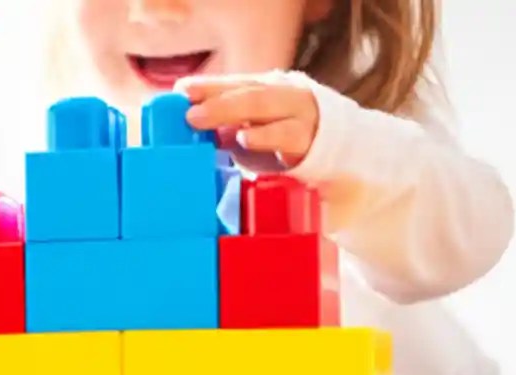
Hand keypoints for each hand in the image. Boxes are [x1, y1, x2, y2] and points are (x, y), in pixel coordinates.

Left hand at [175, 72, 319, 168]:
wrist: (334, 149)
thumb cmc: (282, 136)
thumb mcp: (252, 127)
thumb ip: (224, 124)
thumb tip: (188, 125)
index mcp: (266, 89)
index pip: (233, 84)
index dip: (206, 87)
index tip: (180, 91)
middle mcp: (281, 95)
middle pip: (247, 93)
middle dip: (215, 100)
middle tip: (187, 112)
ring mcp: (297, 114)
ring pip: (264, 106)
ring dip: (230, 111)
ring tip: (202, 118)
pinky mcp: (308, 139)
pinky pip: (286, 135)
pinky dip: (264, 136)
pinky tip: (244, 139)